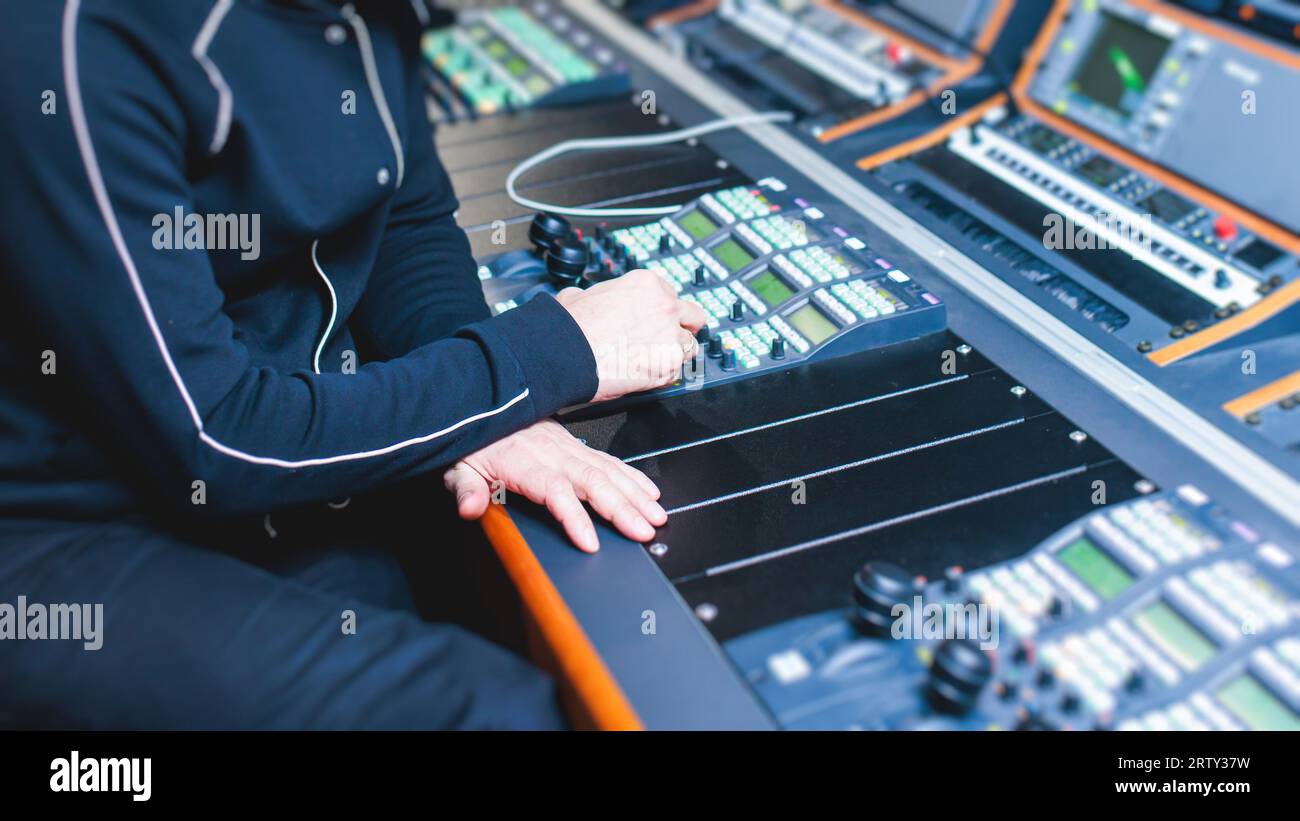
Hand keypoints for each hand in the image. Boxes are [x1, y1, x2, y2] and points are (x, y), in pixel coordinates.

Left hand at [443, 419, 665, 552]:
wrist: (484, 399)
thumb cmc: (473, 439)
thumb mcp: (457, 464)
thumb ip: (465, 489)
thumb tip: (470, 509)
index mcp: (524, 463)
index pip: (555, 491)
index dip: (574, 517)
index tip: (590, 541)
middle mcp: (552, 453)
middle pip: (593, 481)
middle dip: (622, 508)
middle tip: (645, 531)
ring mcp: (567, 447)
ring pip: (607, 470)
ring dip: (635, 494)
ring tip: (656, 516)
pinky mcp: (575, 444)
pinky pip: (609, 460)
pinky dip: (632, 476)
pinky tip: (649, 491)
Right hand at [556, 269, 707, 401]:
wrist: (564, 354)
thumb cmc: (569, 326)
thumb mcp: (582, 293)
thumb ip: (599, 295)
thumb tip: (587, 299)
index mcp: (648, 284)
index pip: (669, 296)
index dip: (660, 311)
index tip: (653, 321)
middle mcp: (666, 307)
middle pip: (693, 317)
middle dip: (683, 328)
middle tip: (667, 339)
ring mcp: (670, 337)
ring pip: (689, 346)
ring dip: (673, 354)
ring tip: (651, 361)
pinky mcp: (668, 366)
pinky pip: (676, 372)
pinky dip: (662, 375)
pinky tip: (644, 375)